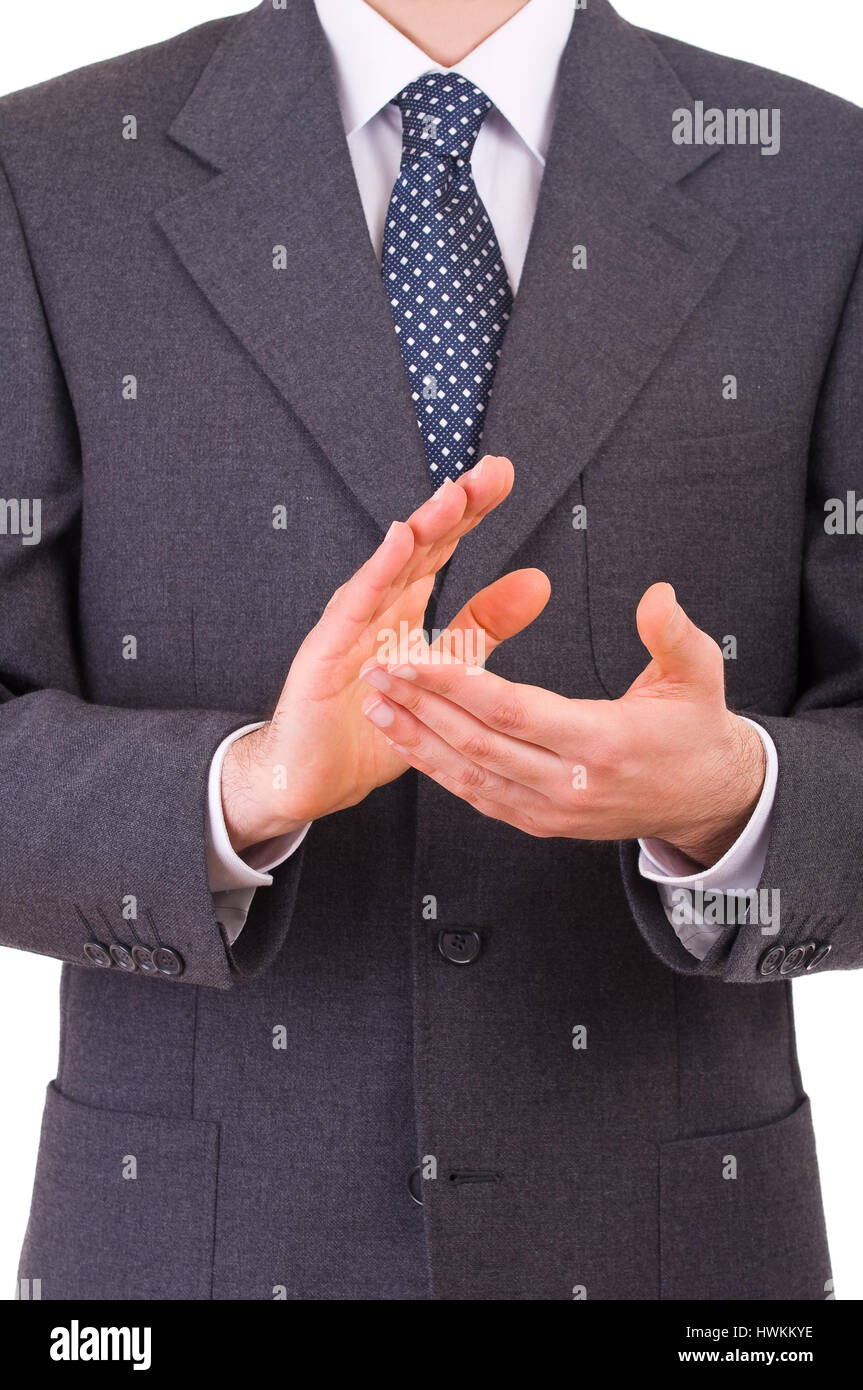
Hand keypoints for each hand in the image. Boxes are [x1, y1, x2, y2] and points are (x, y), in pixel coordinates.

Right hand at [221, 456, 550, 850]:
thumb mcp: (446, 670)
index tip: (503, 475)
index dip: (471, 511)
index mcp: (404, 605)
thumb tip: (538, 582)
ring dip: (421, 529)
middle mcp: (375, 607)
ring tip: (452, 495)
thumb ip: (485, 625)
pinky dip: (376, 572)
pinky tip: (400, 540)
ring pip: (388, 569)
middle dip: (453, 506)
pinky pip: (353, 609)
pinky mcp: (323, 655)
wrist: (319, 777)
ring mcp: (347, 628)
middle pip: (419, 546)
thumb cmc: (376, 720)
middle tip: (490, 471)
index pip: (442, 547)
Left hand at [359, 581, 766, 867]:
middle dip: (420, 705)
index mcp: (602, 743)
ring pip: (469, 775)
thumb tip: (657, 598)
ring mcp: (552, 810)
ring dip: (417, 738)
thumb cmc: (696, 732)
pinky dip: (439, 769)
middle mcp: (570, 785)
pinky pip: (479, 796)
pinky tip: (410, 741)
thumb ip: (675, 635)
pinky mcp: (541, 822)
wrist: (706, 798)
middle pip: (478, 743)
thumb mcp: (700, 675)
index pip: (512, 710)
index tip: (414, 657)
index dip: (456, 684)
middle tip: (376, 669)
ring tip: (376, 703)